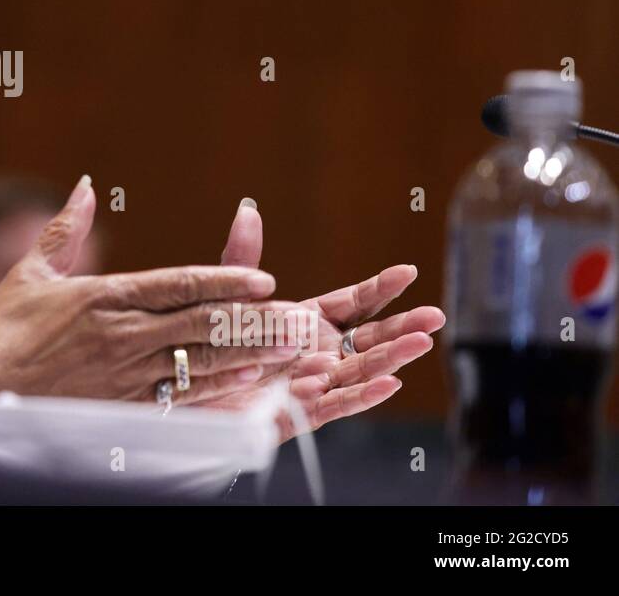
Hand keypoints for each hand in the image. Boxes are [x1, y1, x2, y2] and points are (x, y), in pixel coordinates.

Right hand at [0, 177, 308, 405]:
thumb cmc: (2, 332)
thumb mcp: (32, 274)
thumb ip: (65, 229)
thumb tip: (87, 184)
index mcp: (103, 297)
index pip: (177, 284)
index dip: (224, 281)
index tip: (263, 280)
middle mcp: (121, 334)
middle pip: (201, 322)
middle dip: (255, 318)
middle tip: (298, 315)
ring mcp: (125, 374)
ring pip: (200, 360)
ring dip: (250, 353)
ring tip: (289, 348)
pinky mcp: (123, 407)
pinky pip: (181, 398)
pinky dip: (219, 390)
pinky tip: (249, 384)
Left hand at [192, 200, 445, 441]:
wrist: (189, 391)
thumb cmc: (214, 345)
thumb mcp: (230, 297)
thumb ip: (243, 259)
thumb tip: (248, 211)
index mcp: (307, 323)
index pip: (354, 303)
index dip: (380, 289)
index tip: (407, 271)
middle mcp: (317, 353)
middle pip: (368, 339)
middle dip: (402, 327)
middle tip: (435, 315)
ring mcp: (312, 384)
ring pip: (359, 370)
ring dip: (392, 358)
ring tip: (422, 342)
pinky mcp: (298, 413)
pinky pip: (335, 405)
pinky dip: (362, 395)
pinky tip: (389, 383)